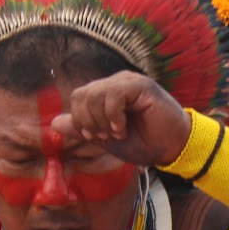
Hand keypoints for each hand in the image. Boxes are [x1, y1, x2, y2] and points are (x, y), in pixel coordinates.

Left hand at [51, 71, 190, 168]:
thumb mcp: (107, 140)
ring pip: (95, 94)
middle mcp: (116, 83)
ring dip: (102, 120)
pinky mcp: (140, 85)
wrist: (174, 148)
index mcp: (107, 93)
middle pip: (82, 94)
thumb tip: (55, 123)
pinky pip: (113, 94)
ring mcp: (128, 81)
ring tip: (118, 133)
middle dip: (89, 121)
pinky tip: (123, 127)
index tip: (96, 137)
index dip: (80, 119)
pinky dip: (113, 115)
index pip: (78, 97)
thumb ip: (83, 130)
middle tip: (107, 136)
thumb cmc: (146, 143)